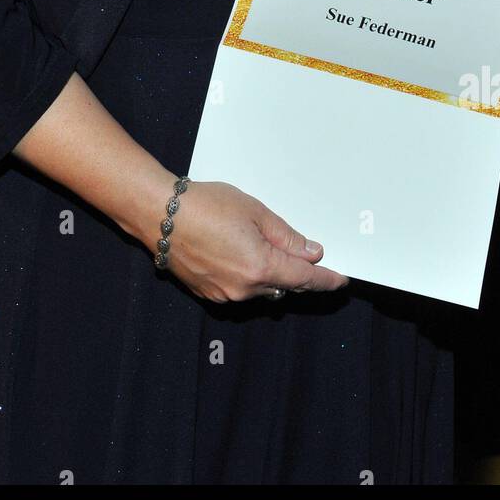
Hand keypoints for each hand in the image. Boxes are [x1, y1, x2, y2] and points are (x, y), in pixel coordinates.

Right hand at [155, 180, 349, 303]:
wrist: (158, 213)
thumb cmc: (204, 205)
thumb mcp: (254, 211)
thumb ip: (285, 235)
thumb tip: (311, 252)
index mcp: (261, 267)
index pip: (305, 279)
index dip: (325, 280)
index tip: (340, 280)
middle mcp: (244, 288)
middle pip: (284, 286)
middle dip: (296, 273)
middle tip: (304, 255)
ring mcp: (224, 294)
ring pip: (261, 289)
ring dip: (269, 274)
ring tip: (260, 245)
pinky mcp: (208, 293)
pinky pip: (239, 290)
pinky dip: (247, 276)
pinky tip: (237, 253)